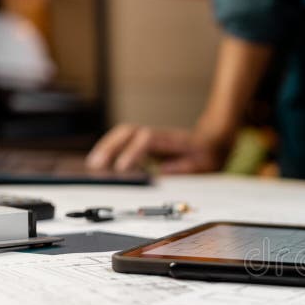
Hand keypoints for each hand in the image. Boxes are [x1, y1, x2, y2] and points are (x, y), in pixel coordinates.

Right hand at [86, 125, 226, 173]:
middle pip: (128, 132)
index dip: (133, 152)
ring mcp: (149, 137)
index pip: (147, 139)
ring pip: (122, 135)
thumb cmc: (207, 154)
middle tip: (96, 165)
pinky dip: (110, 150)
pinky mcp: (144, 143)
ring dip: (106, 147)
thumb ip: (185, 168)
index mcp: (172, 140)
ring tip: (94, 164)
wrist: (211, 141)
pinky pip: (123, 142)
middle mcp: (157, 135)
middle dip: (110, 146)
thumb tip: (162, 172)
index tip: (122, 168)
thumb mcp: (203, 164)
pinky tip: (103, 163)